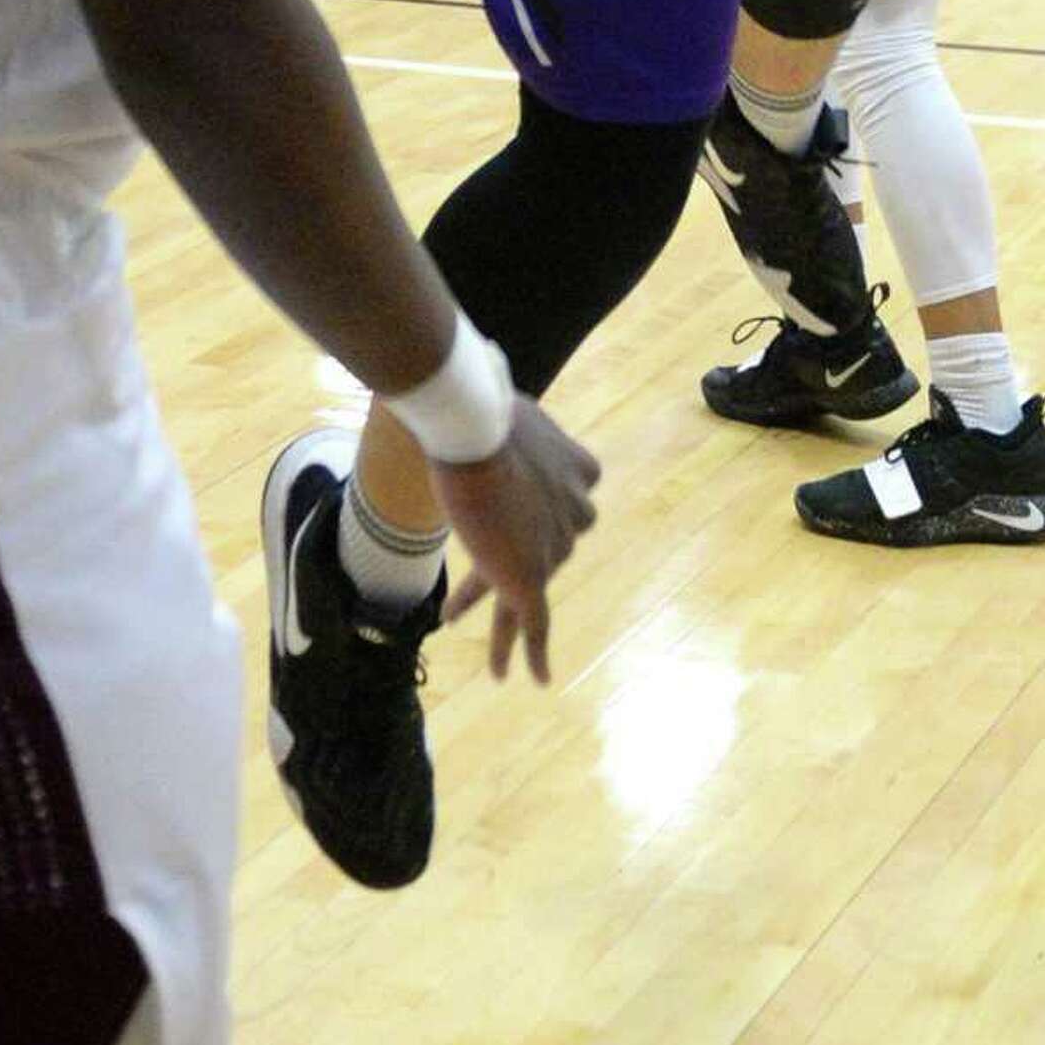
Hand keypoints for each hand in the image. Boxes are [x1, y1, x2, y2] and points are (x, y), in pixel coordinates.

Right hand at [437, 396, 600, 684]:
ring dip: (496, 597)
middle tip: (482, 537)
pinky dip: (529, 652)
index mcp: (578, 467)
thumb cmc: (481, 408)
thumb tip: (470, 365)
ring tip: (465, 622)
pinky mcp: (528, 577)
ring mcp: (553, 548)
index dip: (549, 496)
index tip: (525, 496)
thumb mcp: (498, 396)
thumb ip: (495, 397)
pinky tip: (529, 680)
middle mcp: (575, 511)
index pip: (578, 490)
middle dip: (515, 541)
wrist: (474, 434)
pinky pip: (531, 621)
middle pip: (552, 539)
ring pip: (531, 585)